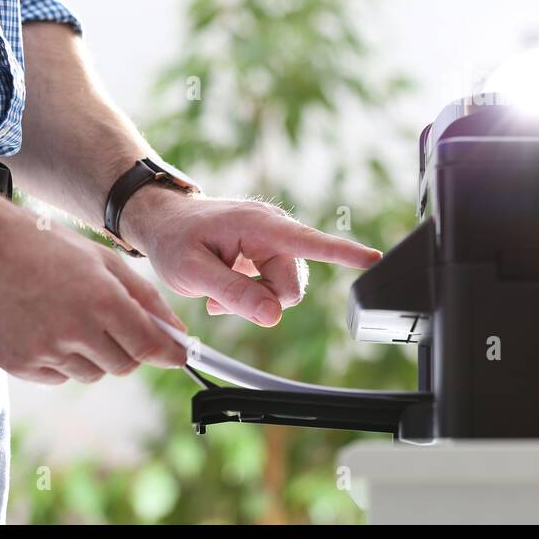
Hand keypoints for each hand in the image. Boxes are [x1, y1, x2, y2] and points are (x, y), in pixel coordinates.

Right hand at [0, 206, 187, 383]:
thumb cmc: (46, 246)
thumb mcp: (104, 261)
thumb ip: (146, 299)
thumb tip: (178, 333)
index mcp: (101, 300)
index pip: (149, 346)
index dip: (170, 354)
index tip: (180, 356)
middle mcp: (74, 331)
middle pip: (124, 365)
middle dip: (131, 350)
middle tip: (116, 324)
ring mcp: (43, 351)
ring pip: (91, 373)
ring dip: (94, 355)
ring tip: (72, 318)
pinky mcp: (18, 365)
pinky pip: (59, 377)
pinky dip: (63, 361)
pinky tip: (47, 328)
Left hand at [121, 191, 381, 326]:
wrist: (162, 221)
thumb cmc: (174, 240)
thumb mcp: (193, 272)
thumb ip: (234, 294)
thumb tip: (274, 317)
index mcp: (260, 226)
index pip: (311, 243)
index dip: (346, 254)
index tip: (376, 260)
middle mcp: (275, 229)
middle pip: (290, 284)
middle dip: (260, 299)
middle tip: (221, 296)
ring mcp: (273, 239)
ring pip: (281, 289)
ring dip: (253, 297)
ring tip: (219, 287)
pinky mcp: (269, 250)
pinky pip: (272, 283)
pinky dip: (250, 292)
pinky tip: (225, 285)